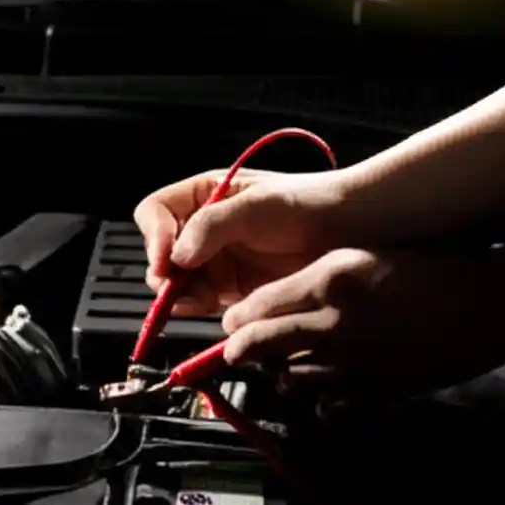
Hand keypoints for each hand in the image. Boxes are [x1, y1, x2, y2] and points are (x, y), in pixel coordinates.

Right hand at [133, 169, 346, 314]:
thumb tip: (177, 257)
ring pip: (176, 280)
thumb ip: (213, 226)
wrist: (350, 233)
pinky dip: (194, 307)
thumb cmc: (307, 206)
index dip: (155, 236)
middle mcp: (203, 228)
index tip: (167, 259)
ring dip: (177, 293)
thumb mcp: (258, 206)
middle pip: (160, 251)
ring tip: (192, 300)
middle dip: (163, 270)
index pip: (156, 212)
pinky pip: (199, 301)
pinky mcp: (230, 289)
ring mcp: (215, 259)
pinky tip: (202, 308)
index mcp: (204, 196)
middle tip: (172, 287)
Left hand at [219, 249, 504, 416]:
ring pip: (287, 379)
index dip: (237, 319)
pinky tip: (331, 387)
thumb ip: (314, 281)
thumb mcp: (362, 257)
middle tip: (235, 352)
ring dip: (283, 374)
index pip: (256, 304)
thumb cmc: (427, 269)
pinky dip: (322, 401)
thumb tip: (269, 307)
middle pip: (259, 344)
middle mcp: (333, 322)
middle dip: (240, 351)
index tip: (231, 325)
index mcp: (329, 278)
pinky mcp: (374, 392)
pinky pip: (325, 407)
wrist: (486, 305)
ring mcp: (352, 362)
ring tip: (288, 366)